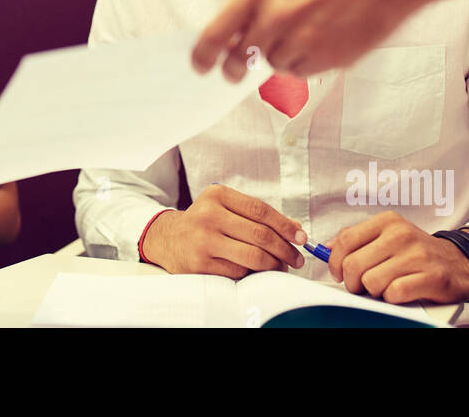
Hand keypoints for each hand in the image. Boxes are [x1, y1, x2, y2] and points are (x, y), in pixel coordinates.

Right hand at [140, 184, 306, 277]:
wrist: (167, 239)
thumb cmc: (204, 222)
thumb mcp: (226, 208)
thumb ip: (258, 216)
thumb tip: (295, 228)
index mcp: (217, 195)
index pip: (261, 210)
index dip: (285, 225)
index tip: (301, 237)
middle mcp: (208, 215)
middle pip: (260, 235)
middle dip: (285, 249)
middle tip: (297, 258)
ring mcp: (203, 241)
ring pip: (253, 256)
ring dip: (274, 265)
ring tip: (282, 266)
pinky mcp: (200, 264)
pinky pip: (239, 271)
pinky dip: (252, 273)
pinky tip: (256, 271)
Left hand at [191, 0, 468, 79]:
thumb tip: (235, 31)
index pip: (214, 34)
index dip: (203, 56)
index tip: (201, 65)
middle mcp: (273, 15)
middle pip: (239, 58)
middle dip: (237, 66)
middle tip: (238, 69)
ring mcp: (298, 39)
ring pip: (274, 64)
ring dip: (282, 55)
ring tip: (309, 28)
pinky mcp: (323, 58)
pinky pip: (301, 71)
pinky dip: (308, 61)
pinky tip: (326, 36)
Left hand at [324, 210, 468, 304]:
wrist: (459, 263)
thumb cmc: (417, 252)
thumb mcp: (388, 236)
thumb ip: (358, 239)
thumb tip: (325, 248)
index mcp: (387, 222)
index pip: (346, 240)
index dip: (335, 262)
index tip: (338, 273)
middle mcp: (401, 234)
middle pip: (354, 265)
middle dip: (353, 282)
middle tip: (362, 286)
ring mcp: (417, 255)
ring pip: (372, 282)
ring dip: (375, 291)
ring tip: (386, 287)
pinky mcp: (430, 277)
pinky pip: (394, 293)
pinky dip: (393, 298)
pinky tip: (401, 292)